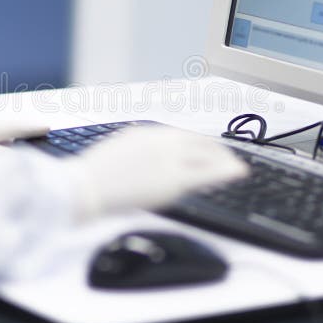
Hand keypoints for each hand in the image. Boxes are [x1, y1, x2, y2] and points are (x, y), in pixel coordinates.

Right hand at [67, 126, 247, 219]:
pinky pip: (207, 174)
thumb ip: (141, 151)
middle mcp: (162, 142)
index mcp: (147, 134)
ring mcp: (169, 159)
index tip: (210, 150)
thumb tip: (152, 159)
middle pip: (200, 143)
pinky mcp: (173, 180)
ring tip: (237, 168)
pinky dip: (226, 171)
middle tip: (229, 159)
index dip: (202, 144)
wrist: (84, 188)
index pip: (183, 136)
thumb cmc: (93, 177)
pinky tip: (238, 173)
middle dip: (218, 151)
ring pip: (208, 156)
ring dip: (225, 160)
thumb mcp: (119, 152)